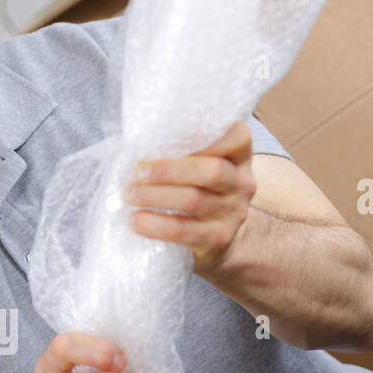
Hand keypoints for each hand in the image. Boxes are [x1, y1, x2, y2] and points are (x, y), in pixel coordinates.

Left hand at [124, 121, 256, 272]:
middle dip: (170, 170)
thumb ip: (183, 152)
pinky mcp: (218, 238)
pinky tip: (135, 220)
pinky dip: (154, 225)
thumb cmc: (197, 189)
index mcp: (239, 156)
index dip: (206, 135)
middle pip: (211, 171)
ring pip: (193, 200)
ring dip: (155, 196)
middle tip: (139, 170)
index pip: (236, 137)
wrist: (217, 238)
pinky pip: (182, 230)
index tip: (169, 136)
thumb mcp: (200, 166)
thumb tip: (138, 147)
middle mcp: (242, 183)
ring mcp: (234, 212)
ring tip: (130, 194)